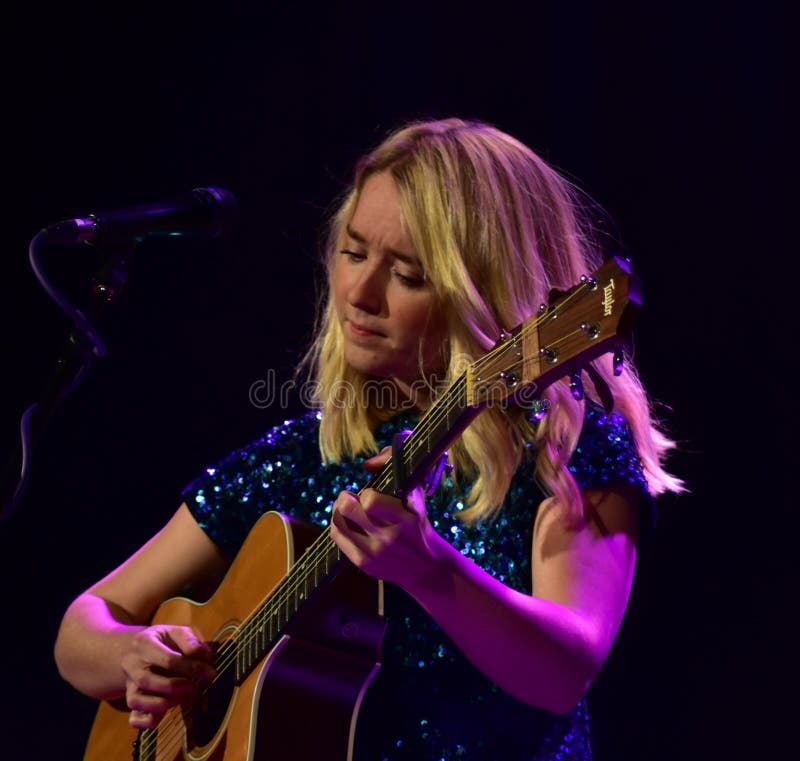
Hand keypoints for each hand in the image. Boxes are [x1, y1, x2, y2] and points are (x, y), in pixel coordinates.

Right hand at [121, 624, 215, 728]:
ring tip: (181, 698)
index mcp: (145, 644)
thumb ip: (189, 640)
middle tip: (193, 687)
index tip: (210, 674)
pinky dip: (148, 721)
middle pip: (147, 680)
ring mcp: (129, 685)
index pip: (168, 659)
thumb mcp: (173, 631)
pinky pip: (134, 718)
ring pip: (136, 701)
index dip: (191, 668)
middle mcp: (133, 666)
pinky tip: (164, 714)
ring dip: (161, 704)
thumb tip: (204, 655)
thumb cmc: (160, 641)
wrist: (130, 649)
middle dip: (173, 687)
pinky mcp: (131, 701)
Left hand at [330, 447, 439, 588]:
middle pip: (348, 509)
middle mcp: (389, 536)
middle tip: (350, 497)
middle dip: (345, 497)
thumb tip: (367, 464)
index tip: (370, 493)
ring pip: (337, 522)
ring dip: (339, 510)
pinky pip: (337, 537)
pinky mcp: (363, 563)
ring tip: (347, 507)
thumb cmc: (417, 520)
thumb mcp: (415, 494)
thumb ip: (394, 467)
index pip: (370, 501)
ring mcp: (374, 552)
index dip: (366, 493)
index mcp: (406, 517)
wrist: (425, 566)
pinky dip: (339, 524)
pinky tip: (348, 521)